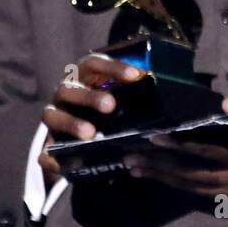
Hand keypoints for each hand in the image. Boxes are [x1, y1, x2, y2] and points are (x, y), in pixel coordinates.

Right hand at [39, 53, 146, 186]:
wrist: (83, 134)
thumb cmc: (111, 109)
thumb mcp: (123, 97)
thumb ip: (140, 94)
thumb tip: (182, 96)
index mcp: (85, 76)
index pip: (95, 64)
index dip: (114, 68)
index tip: (137, 76)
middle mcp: (65, 92)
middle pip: (71, 88)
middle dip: (90, 96)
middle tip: (110, 106)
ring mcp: (54, 115)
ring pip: (52, 115)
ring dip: (71, 122)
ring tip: (89, 134)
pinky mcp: (48, 141)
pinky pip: (45, 150)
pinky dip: (51, 156)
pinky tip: (65, 162)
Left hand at [123, 98, 227, 209]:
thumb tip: (225, 104)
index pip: (205, 151)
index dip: (178, 145)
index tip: (155, 138)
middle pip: (189, 175)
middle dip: (158, 167)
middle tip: (130, 160)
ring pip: (192, 189)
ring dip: (164, 179)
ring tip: (137, 171)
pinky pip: (204, 195)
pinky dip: (182, 187)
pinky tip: (166, 180)